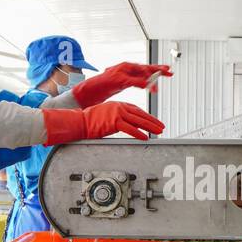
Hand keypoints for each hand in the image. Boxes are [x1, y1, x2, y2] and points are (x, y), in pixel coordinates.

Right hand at [42, 103, 165, 143]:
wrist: (80, 121)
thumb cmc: (90, 120)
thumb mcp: (106, 114)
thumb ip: (116, 117)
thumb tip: (124, 124)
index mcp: (118, 104)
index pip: (136, 110)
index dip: (146, 116)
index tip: (153, 121)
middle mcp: (119, 107)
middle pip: (140, 114)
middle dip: (152, 121)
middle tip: (161, 126)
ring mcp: (117, 114)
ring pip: (138, 121)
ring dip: (150, 127)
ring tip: (159, 131)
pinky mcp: (114, 122)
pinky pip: (130, 129)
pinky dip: (139, 133)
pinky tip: (145, 137)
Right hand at [71, 62, 171, 105]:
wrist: (91, 89)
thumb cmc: (106, 87)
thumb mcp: (124, 84)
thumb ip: (136, 82)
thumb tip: (148, 84)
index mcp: (128, 68)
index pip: (145, 67)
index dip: (157, 69)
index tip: (168, 70)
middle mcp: (125, 67)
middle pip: (145, 67)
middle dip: (158, 70)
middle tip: (169, 71)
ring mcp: (121, 72)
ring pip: (140, 72)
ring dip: (151, 77)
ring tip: (159, 82)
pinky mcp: (117, 79)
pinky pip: (131, 81)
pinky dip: (140, 82)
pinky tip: (147, 85)